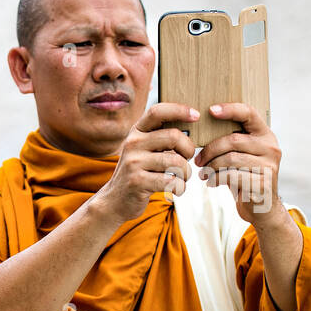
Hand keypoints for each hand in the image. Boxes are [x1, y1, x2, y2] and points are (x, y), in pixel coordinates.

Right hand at [90, 103, 197, 224]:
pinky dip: (180, 187)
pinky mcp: (137, 182)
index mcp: (136, 132)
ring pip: (176, 162)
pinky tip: (175, 189)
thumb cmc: (139, 172)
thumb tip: (193, 123)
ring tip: (181, 177)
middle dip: (189, 149)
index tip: (196, 116)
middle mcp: (132, 144)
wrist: (114, 200)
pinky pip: (171, 181)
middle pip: (174, 136)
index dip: (179, 110)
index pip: (157, 111)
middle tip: (188, 159)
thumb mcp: (144, 150)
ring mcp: (133, 163)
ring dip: (186, 172)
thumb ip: (161, 137)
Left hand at [194, 103, 283, 226]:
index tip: (210, 110)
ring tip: (203, 173)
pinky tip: (211, 183)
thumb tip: (199, 132)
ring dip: (211, 167)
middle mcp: (271, 147)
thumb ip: (230, 145)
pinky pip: (232, 176)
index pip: (249, 114)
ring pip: (231, 159)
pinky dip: (216, 179)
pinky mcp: (264, 183)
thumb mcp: (240, 158)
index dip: (230, 109)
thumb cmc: (244, 178)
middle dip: (210, 150)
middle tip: (198, 161)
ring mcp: (269, 165)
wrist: (261, 208)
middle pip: (233, 140)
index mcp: (265, 135)